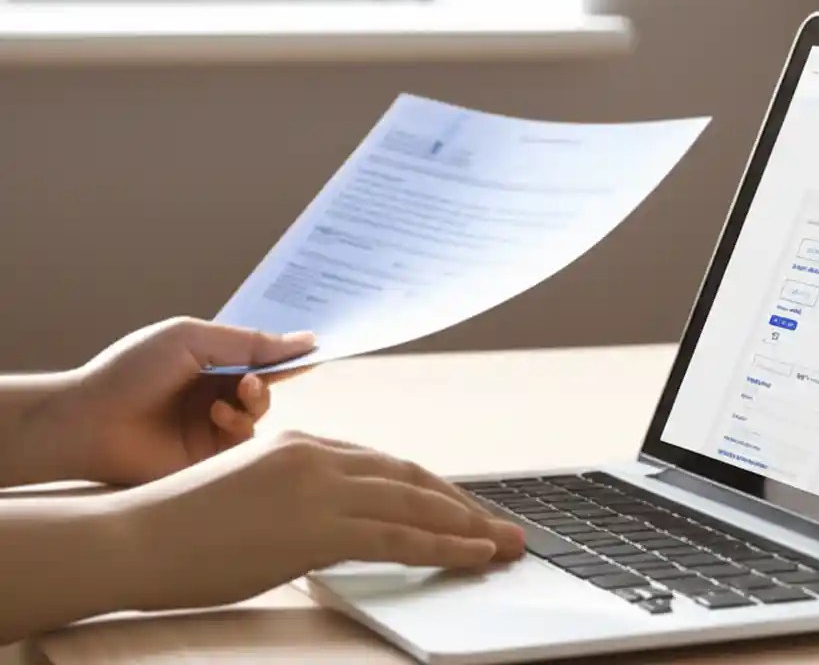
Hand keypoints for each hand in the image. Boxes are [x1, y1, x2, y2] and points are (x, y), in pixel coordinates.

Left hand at [52, 317, 316, 484]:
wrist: (88, 421)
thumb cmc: (131, 371)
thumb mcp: (191, 338)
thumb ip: (247, 341)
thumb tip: (306, 340)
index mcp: (209, 364)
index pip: (261, 358)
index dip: (289, 355)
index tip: (318, 351)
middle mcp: (214, 396)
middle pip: (267, 388)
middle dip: (271, 380)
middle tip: (258, 379)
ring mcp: (212, 429)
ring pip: (261, 417)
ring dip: (255, 403)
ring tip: (234, 398)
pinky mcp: (209, 462)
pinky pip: (247, 447)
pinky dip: (242, 426)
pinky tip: (219, 417)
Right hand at [102, 430, 525, 611]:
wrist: (131, 537)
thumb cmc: (180, 529)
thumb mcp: (249, 497)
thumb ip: (299, 502)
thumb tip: (334, 527)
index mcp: (302, 444)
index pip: (386, 465)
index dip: (431, 489)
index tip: (461, 509)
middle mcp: (318, 455)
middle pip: (412, 476)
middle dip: (463, 504)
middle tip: (502, 526)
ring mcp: (320, 488)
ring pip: (417, 503)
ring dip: (470, 526)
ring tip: (506, 545)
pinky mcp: (318, 525)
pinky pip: (402, 536)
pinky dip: (447, 546)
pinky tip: (477, 556)